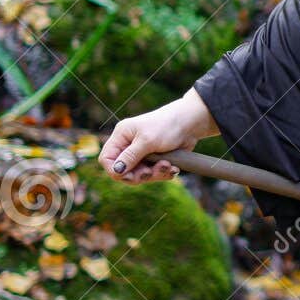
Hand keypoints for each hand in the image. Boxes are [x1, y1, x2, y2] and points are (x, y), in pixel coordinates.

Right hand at [99, 89, 217, 183]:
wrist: (192, 123)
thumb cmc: (167, 126)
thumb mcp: (147, 141)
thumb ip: (130, 156)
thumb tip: (116, 171)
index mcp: (122, 136)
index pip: (107, 158)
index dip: (114, 170)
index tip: (128, 176)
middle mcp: (129, 145)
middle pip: (124, 170)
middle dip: (138, 175)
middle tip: (151, 172)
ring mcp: (143, 153)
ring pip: (140, 174)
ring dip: (154, 174)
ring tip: (168, 166)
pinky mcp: (156, 159)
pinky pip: (154, 173)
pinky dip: (163, 173)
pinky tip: (173, 168)